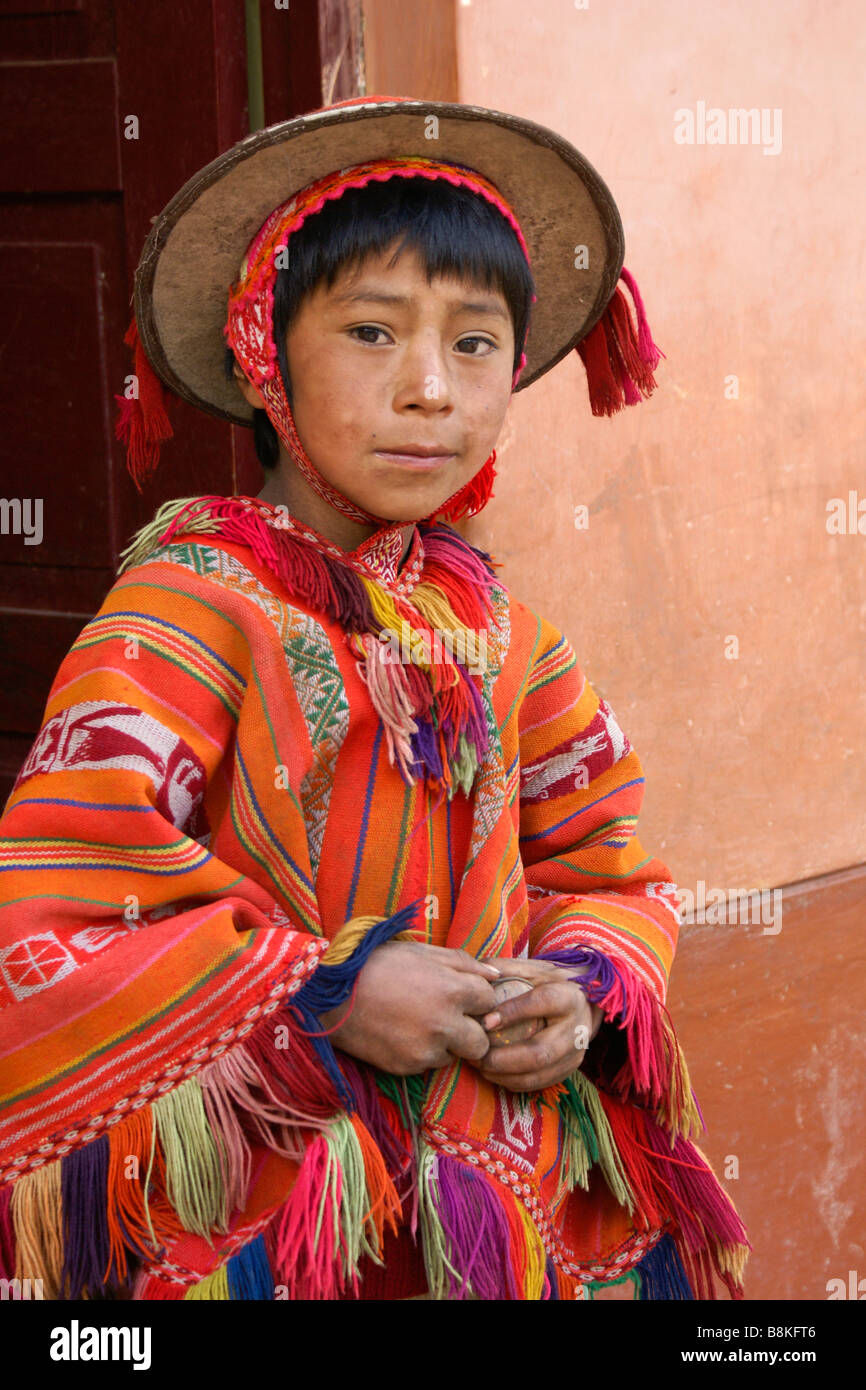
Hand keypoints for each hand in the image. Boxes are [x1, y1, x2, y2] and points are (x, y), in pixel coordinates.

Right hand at [317, 941, 499, 1074]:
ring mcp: (426, 1050)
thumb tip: (494, 975)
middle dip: (471, 1031)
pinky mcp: (407, 1068)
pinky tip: (402, 1033)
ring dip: (445, 1043)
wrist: (330, 995)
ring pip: (454, 1055)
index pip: (490, 1001)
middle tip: (451, 1018)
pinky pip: (428, 1065)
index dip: (478, 998)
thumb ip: (463, 963)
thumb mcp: (421, 952)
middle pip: (482, 1040)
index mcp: (452, 990)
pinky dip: (422, 1053)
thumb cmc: (376, 964)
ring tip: (418, 1023)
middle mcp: (445, 1024)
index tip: (464, 995)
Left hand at [472, 967, 603, 1092]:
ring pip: (538, 1074)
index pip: (542, 1003)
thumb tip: (475, 976)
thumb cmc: (552, 981)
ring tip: (479, 1065)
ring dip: (504, 1075)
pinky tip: (493, 1073)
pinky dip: (513, 1082)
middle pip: (540, 1052)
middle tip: (476, 1055)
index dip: (513, 1013)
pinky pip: (539, 1083)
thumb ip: (505, 968)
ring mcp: (576, 1053)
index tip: (485, 1021)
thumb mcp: (534, 968)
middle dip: (503, 1059)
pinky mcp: (570, 1069)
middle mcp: (577, 1028)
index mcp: (569, 996)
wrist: (587, 998)